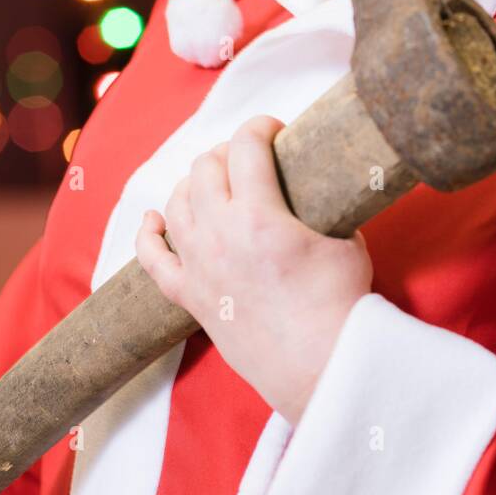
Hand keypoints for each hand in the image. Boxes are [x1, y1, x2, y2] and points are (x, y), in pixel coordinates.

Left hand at [135, 115, 373, 426]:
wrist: (321, 368)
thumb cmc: (341, 305)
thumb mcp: (347, 238)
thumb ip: (327, 206)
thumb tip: (324, 187)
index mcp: (260, 215)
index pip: (246, 145)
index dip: (260, 126)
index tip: (275, 129)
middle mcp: (221, 235)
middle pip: (206, 168)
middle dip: (228, 152)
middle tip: (251, 158)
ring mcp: (200, 267)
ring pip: (177, 202)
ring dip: (196, 183)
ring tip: (218, 182)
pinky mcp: (192, 298)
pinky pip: (152, 260)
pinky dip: (149, 233)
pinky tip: (154, 219)